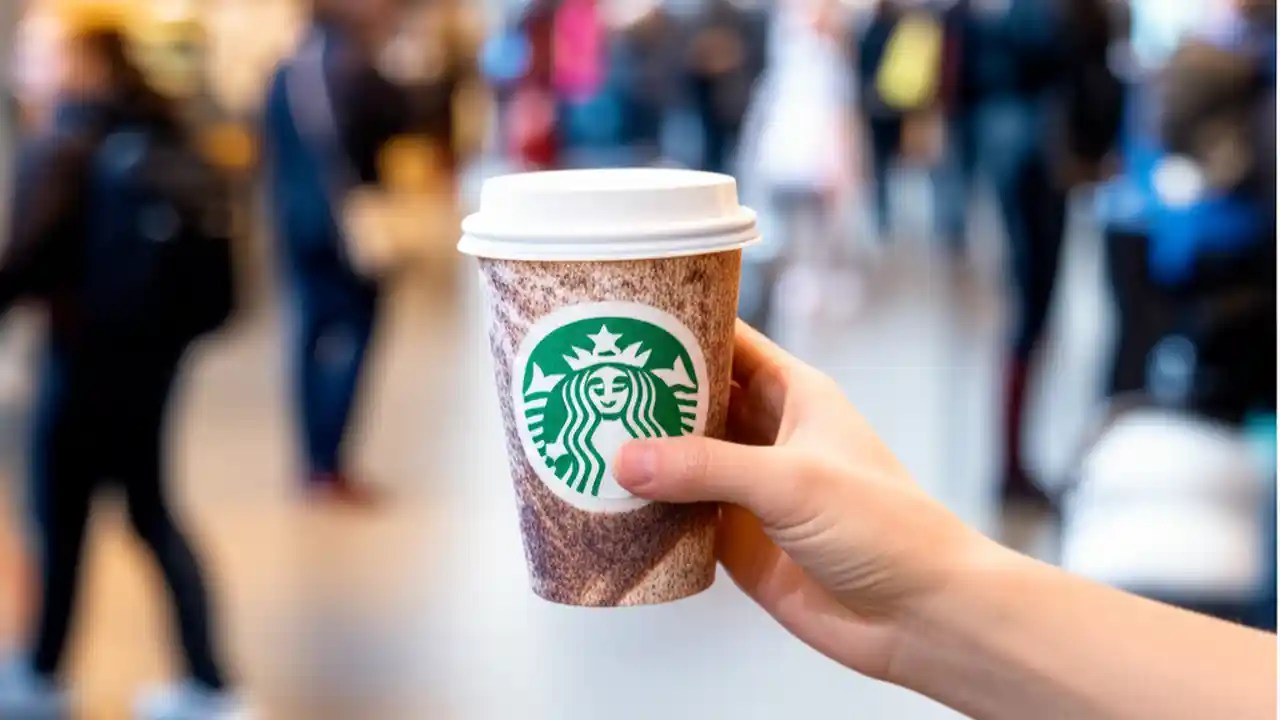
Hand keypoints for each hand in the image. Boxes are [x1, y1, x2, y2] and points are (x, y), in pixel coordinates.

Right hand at [615, 321, 995, 679]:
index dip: (680, 323)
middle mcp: (768, 434)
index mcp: (794, 394)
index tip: (624, 312)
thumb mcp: (793, 481)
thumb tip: (627, 458)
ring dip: (640, 453)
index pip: (728, 340)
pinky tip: (604, 503)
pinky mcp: (737, 540)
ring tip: (577, 435)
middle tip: (582, 378)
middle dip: (644, 390)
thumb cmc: (885, 527)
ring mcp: (750, 488)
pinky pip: (679, 516)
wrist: (918, 615)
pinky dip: (646, 510)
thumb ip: (708, 467)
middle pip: (693, 398)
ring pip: (680, 458)